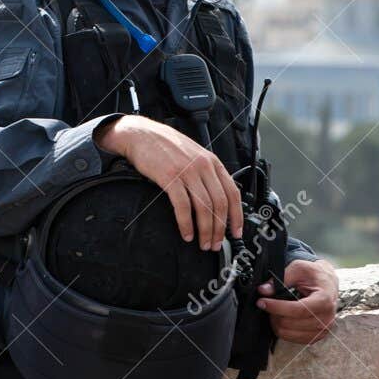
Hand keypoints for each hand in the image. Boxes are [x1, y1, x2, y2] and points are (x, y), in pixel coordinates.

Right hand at [94, 115, 242, 249]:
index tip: (236, 232)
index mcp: (212, 162)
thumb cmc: (165, 146)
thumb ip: (207, 173)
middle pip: (220, 204)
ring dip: (205, 230)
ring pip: (204, 208)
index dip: (237, 216)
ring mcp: (187, 172)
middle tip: (215, 243)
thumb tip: (216, 200)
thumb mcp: (194, 154)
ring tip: (202, 243)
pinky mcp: (170, 178)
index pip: (233, 193)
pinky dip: (186, 224)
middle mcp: (203, 167)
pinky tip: (186, 233)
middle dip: (219, 229)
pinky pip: (183, 206)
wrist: (141, 134)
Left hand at [258, 258, 337, 343]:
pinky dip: (282, 329)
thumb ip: (282, 278)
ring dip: (276, 322)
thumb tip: (264, 289)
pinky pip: (291, 339)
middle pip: (290, 323)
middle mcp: (325, 318)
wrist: (327, 284)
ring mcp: (321, 330)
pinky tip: (282, 317)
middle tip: (267, 303)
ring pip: (287, 333)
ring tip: (275, 310)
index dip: (277, 307)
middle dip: (274, 313)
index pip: (298, 310)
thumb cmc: (314, 276)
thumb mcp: (299, 269)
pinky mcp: (315, 337)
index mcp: (324, 300)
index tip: (262, 302)